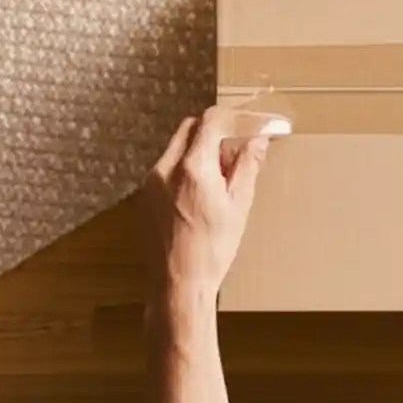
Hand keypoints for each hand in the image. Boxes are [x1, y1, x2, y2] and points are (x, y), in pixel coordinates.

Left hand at [140, 106, 291, 297]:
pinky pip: (168, 167)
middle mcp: (165, 169)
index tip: (257, 125)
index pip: (213, 121)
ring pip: (179, 147)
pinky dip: (188, 167)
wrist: (178, 284)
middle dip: (218, 130)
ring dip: (202, 150)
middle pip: (192, 128)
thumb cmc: (212, 251)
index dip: (238, 118)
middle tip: (241, 148)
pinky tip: (203, 193)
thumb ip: (247, 167)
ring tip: (224, 177)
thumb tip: (257, 141)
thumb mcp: (238, 206)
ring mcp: (151, 182)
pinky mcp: (145, 196)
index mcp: (193, 168)